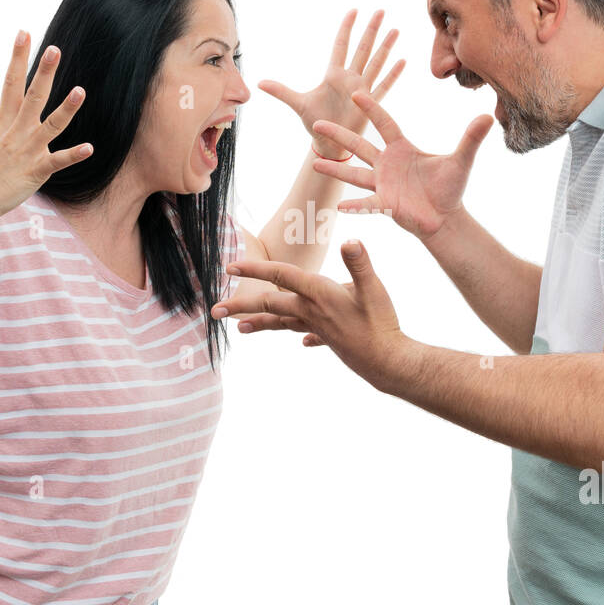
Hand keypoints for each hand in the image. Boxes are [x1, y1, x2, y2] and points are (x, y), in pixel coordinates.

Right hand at [0, 31, 92, 221]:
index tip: (24, 32)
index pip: (11, 80)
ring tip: (80, 91)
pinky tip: (89, 148)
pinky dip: (72, 155)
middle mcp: (16, 130)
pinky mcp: (36, 171)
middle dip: (43, 73)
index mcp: (3, 118)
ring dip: (66, 110)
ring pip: (50, 126)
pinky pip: (57, 162)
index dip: (18, 56)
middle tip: (54, 49)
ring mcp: (27, 150)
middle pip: (32, 96)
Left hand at [210, 240, 412, 387]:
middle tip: (214, 312)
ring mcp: (318, 327)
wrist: (388, 363)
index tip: (228, 268)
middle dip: (241, 306)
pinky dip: (303, 335)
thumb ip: (359, 264)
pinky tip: (304, 341)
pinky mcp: (331, 339)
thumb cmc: (381, 324)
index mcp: (318, 293)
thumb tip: (351, 241)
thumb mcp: (373, 289)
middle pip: (270, 304)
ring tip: (240, 328)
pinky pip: (310, 335)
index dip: (254, 269)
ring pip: (283, 322)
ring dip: (261, 322)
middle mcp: (311, 311)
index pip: (280, 275)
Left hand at [257, 9, 405, 159]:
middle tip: (380, 10)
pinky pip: (384, 86)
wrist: (327, 143)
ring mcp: (362, 89)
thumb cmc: (315, 122)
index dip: (346, 28)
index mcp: (333, 75)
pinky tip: (402, 61)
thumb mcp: (297, 104)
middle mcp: (350, 79)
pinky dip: (393, 74)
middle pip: (362, 48)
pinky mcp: (370, 103)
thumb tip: (259, 82)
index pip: (341, 45)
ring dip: (385, 47)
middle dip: (371, 30)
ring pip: (376, 63)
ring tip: (395, 30)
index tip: (354, 10)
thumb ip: (281, 91)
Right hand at [309, 91, 492, 241]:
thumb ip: (471, 139)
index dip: (372, 108)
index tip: (356, 91)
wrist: (446, 218)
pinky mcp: (384, 203)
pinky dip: (354, 206)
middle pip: (359, 145)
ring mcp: (382, 183)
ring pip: (354, 173)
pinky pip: (367, 203)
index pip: (384, 122)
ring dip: (335, 169)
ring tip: (314, 162)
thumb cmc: (451, 187)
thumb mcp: (462, 161)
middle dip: (339, 134)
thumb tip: (489, 116)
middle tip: (316, 122)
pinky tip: (338, 207)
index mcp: (402, 148)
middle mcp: (387, 163)